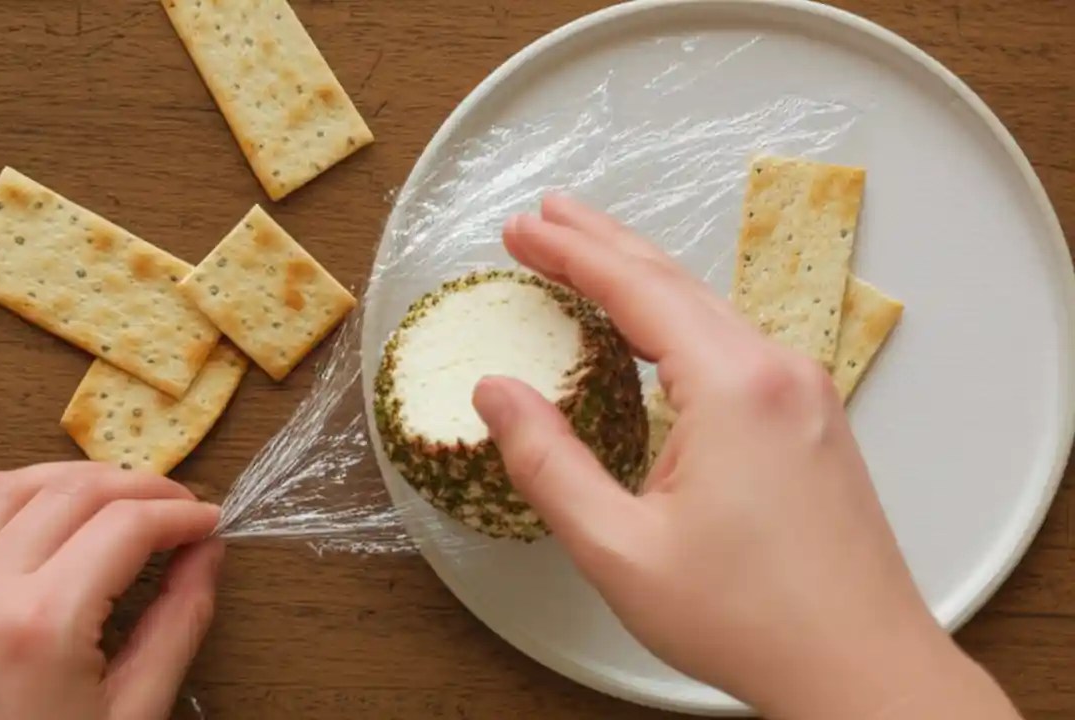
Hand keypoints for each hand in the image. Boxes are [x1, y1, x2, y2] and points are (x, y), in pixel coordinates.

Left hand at [0, 461, 223, 719]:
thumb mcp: (132, 713)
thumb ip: (178, 624)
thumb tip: (206, 554)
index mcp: (41, 627)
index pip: (127, 526)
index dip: (179, 514)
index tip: (207, 522)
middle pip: (73, 493)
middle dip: (139, 487)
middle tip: (177, 507)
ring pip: (10, 484)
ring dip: (73, 478)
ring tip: (117, 497)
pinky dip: (8, 494)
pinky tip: (45, 507)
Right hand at [474, 195, 1019, 719]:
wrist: (863, 669)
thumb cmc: (751, 619)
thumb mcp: (620, 550)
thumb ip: (547, 463)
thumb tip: (497, 393)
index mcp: (732, 387)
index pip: (636, 289)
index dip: (570, 253)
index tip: (521, 229)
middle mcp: (777, 371)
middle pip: (675, 281)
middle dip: (602, 242)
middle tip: (546, 215)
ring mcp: (804, 392)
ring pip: (708, 309)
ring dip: (642, 278)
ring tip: (587, 254)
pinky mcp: (813, 419)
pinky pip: (735, 343)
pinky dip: (679, 320)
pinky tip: (654, 331)